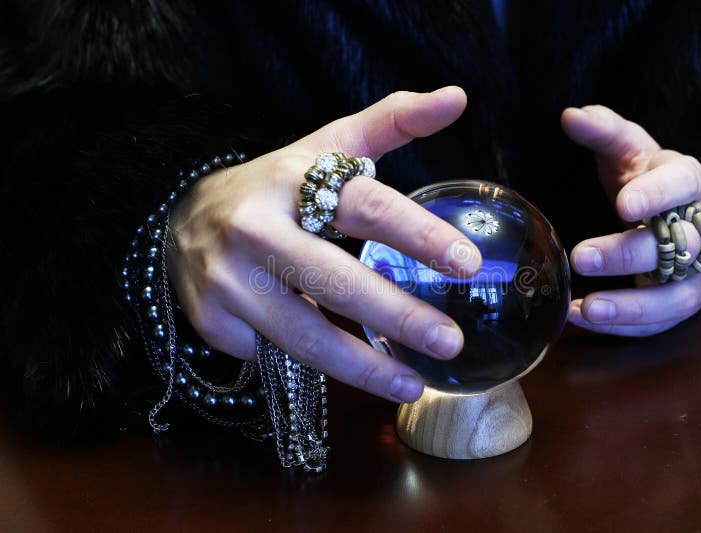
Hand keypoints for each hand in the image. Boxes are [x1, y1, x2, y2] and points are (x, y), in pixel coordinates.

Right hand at [167, 87, 481, 402]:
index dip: (418, 235)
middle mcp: (256, 228)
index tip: (468, 263)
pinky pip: (273, 353)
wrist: (182, 216)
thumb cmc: (277, 185)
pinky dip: (314, 366)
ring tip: (413, 382)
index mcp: (293, 180)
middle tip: (450, 341)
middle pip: (335, 281)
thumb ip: (392, 121)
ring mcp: (228, 279)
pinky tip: (348, 371)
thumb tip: (457, 98)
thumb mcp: (326, 146)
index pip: (365, 207)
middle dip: (397, 316)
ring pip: (304, 335)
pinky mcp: (212, 320)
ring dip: (363, 367)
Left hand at [561, 105, 700, 335]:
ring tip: (586, 308)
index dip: (656, 195)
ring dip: (630, 306)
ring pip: (676, 296)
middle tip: (580, 257)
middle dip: (628, 254)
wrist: (671, 213)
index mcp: (692, 183)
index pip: (683, 185)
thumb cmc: (645, 179)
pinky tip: (582, 317)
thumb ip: (603, 131)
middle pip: (678, 246)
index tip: (622, 204)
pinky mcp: (685, 301)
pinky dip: (623, 325)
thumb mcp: (627, 150)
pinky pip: (661, 323)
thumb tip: (571, 115)